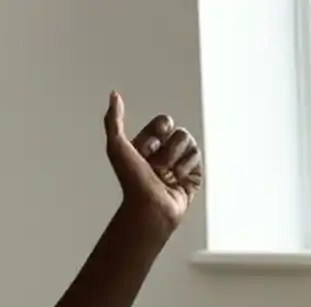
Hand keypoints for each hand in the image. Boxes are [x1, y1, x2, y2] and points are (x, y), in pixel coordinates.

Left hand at [103, 91, 202, 228]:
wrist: (151, 208)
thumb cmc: (131, 180)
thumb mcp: (116, 146)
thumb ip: (113, 119)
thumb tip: (114, 94)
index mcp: (149, 144)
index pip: (164, 122)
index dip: (156, 133)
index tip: (146, 150)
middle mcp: (166, 152)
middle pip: (178, 132)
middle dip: (167, 149)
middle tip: (155, 167)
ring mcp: (181, 163)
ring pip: (189, 143)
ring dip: (175, 160)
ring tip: (165, 176)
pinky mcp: (194, 175)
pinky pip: (197, 158)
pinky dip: (185, 169)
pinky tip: (176, 181)